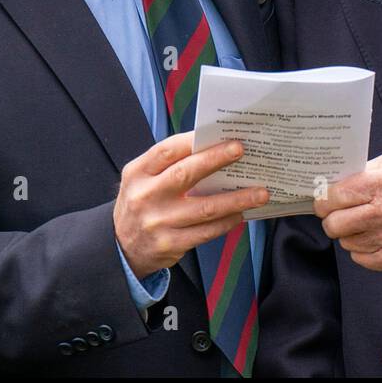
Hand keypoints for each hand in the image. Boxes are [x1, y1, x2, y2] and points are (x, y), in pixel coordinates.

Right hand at [114, 133, 268, 278]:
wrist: (121, 248)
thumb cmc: (142, 203)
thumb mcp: (142, 180)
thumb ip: (169, 165)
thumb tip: (214, 148)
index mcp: (137, 173)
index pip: (166, 151)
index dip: (193, 140)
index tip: (220, 133)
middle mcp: (145, 196)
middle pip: (185, 174)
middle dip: (216, 159)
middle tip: (241, 150)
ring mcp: (158, 222)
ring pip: (205, 208)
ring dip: (236, 199)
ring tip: (260, 193)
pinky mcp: (171, 244)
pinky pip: (207, 231)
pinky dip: (227, 222)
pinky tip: (241, 214)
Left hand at [314, 153, 381, 271]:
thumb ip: (366, 169)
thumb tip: (337, 180)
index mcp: (381, 186)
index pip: (335, 196)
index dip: (323, 199)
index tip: (323, 200)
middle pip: (334, 224)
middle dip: (331, 219)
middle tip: (337, 214)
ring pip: (346, 242)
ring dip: (348, 234)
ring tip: (362, 224)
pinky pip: (360, 259)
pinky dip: (361, 250)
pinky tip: (373, 238)